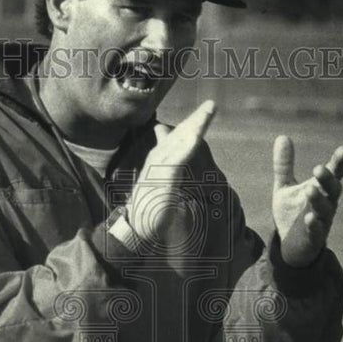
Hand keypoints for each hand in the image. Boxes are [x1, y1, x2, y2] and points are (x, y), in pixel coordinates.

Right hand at [127, 100, 215, 242]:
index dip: (186, 127)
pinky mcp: (159, 184)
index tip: (202, 114)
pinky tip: (196, 137)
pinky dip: (184, 149)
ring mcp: (156, 174)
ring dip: (192, 128)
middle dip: (193, 121)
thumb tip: (174, 185)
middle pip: (176, 138)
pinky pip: (174, 163)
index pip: (173, 143)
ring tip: (207, 113)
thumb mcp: (160, 195)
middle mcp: (155, 167)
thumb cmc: (146, 218)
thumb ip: (168, 180)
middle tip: (211, 105)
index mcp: (157, 169)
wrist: (132, 236)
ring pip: (176, 146)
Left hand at [273, 136, 342, 267]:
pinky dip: (314, 224)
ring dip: (319, 199)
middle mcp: (326, 204)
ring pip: (325, 209)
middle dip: (328, 179)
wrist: (289, 245)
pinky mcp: (313, 238)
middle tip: (319, 168)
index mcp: (321, 190)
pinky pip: (317, 231)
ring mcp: (321, 221)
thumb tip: (282, 136)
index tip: (342, 150)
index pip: (332, 174)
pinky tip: (309, 218)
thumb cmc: (291, 213)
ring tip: (310, 190)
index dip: (338, 163)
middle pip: (333, 190)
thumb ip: (284, 165)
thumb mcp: (285, 187)